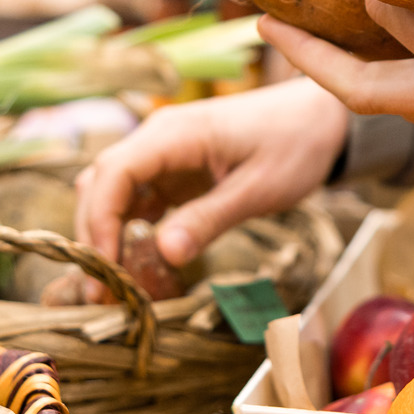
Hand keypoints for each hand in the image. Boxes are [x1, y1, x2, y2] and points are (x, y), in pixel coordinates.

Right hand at [73, 77, 349, 266]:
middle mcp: (158, 137)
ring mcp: (163, 153)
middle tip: (99, 295)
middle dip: (94, 238)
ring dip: (105, 236)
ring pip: (111, 193)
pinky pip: (135, 199)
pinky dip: (127, 231)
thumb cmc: (295, 144)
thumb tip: (164, 253)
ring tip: (110, 288)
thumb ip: (210, 218)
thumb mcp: (258, 188)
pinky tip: (133, 266)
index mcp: (175, 133)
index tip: (105, 268)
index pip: (113, 172)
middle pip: (101, 184)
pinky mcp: (172, 170)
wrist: (320, 118)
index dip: (100, 222)